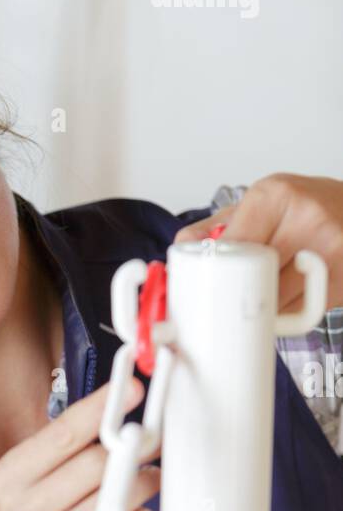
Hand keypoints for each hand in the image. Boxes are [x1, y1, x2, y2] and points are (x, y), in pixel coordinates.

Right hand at [0, 376, 160, 510]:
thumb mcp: (36, 478)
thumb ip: (69, 445)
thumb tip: (124, 406)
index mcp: (7, 480)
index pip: (62, 436)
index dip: (102, 410)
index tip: (135, 390)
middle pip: (96, 466)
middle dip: (134, 450)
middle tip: (152, 443)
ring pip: (118, 500)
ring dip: (145, 483)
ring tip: (146, 478)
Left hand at [173, 172, 342, 312]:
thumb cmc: (308, 205)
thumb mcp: (264, 201)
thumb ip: (221, 225)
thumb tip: (184, 248)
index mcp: (277, 196)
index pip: (233, 246)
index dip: (218, 271)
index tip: (207, 285)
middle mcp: (306, 220)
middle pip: (253, 279)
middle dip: (239, 293)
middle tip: (230, 297)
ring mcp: (329, 252)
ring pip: (275, 303)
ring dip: (263, 307)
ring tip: (266, 288)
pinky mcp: (341, 280)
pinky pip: (299, 313)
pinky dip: (287, 312)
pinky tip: (291, 292)